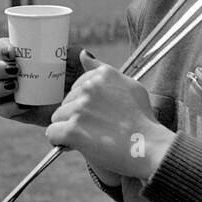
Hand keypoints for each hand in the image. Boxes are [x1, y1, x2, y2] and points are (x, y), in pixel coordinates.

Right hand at [0, 36, 84, 127]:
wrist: (82, 106)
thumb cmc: (78, 78)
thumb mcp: (80, 64)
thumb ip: (78, 54)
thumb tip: (80, 52)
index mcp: (20, 56)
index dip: (0, 47)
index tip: (12, 51)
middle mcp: (9, 74)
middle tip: (15, 70)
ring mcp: (10, 94)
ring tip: (15, 86)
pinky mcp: (16, 112)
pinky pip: (2, 111)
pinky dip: (8, 108)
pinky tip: (22, 105)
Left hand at [45, 50, 175, 181]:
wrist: (148, 147)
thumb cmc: (142, 120)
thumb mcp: (130, 86)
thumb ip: (103, 69)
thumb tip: (83, 54)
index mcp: (103, 74)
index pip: (77, 87)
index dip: (87, 105)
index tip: (102, 115)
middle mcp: (90, 87)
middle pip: (66, 102)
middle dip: (77, 116)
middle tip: (100, 129)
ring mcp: (80, 108)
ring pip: (57, 118)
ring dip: (69, 129)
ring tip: (93, 138)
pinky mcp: (73, 129)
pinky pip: (52, 133)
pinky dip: (61, 142)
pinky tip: (79, 145)